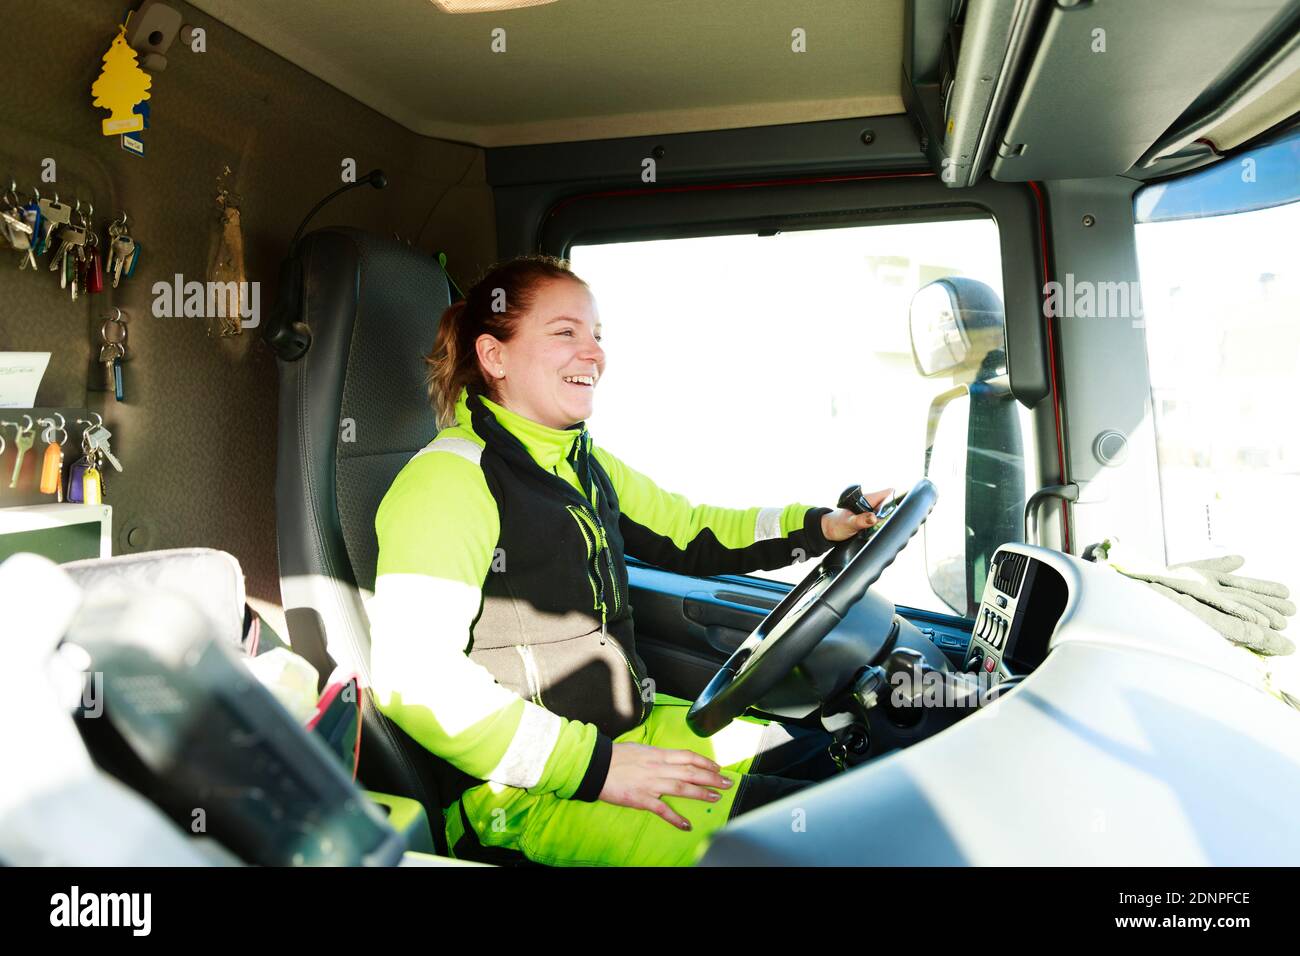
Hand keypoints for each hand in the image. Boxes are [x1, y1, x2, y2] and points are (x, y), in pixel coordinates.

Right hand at [599, 742, 733, 830]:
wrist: (596, 766)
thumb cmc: (616, 756)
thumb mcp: (640, 748)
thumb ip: (656, 754)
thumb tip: (668, 757)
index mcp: (658, 754)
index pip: (688, 756)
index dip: (705, 761)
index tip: (717, 767)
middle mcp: (658, 768)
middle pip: (691, 772)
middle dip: (712, 778)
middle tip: (727, 783)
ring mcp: (651, 783)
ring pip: (682, 788)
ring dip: (701, 793)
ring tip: (715, 798)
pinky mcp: (641, 799)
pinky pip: (662, 809)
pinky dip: (675, 818)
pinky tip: (686, 825)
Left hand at [821, 488, 894, 542]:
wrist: (829, 530)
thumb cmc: (836, 524)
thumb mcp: (849, 523)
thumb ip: (861, 520)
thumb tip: (874, 518)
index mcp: (867, 499)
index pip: (888, 493)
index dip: (894, 499)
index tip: (894, 512)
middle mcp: (870, 503)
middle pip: (889, 504)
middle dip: (890, 514)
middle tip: (880, 524)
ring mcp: (870, 510)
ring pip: (886, 513)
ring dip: (884, 521)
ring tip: (873, 528)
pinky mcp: (869, 518)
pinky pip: (880, 520)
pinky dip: (880, 525)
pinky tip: (873, 531)